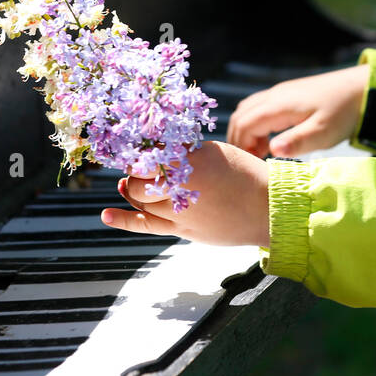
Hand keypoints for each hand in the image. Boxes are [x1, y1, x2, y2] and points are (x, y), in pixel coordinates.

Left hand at [100, 141, 269, 246]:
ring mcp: (180, 208)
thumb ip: (187, 153)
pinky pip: (145, 224)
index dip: (141, 150)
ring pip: (139, 197)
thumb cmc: (247, 177)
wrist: (269, 210)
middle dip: (135, 171)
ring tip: (134, 184)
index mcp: (193, 158)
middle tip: (142, 168)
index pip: (152, 151)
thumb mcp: (218, 153)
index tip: (139, 147)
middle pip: (139, 174)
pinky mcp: (182, 228)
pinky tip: (107, 214)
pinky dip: (123, 220)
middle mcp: (183, 182)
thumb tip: (156, 152)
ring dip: (131, 189)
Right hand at [226, 64, 369, 157]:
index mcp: (279, 105)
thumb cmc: (344, 113)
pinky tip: (273, 139)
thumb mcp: (322, 133)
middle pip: (241, 115)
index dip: (241, 146)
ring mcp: (282, 92)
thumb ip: (296, 142)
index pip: (244, 124)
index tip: (251, 166)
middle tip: (251, 162)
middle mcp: (275, 95)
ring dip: (248, 131)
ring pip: (249, 109)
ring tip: (261, 152)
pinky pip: (261, 107)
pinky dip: (257, 123)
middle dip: (240, 139)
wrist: (364, 89)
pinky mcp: (290, 94)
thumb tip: (271, 151)